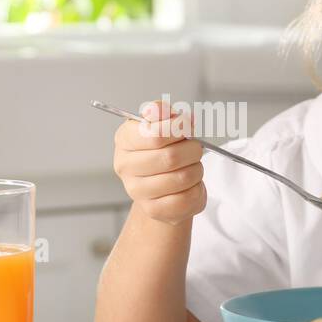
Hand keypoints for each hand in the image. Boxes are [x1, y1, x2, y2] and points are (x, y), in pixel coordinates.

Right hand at [112, 98, 205, 225]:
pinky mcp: (153, 210)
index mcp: (124, 139)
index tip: (188, 125)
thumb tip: (163, 111)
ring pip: (182, 178)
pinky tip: (190, 184)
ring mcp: (136, 191)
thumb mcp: (161, 122)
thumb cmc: (163, 147)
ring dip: (197, 169)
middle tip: (195, 148)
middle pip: (171, 157)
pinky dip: (197, 189)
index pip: (154, 134)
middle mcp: (125, 166)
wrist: (161, 181)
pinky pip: (187, 198)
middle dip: (192, 150)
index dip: (179, 128)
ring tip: (192, 166)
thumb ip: (162, 112)